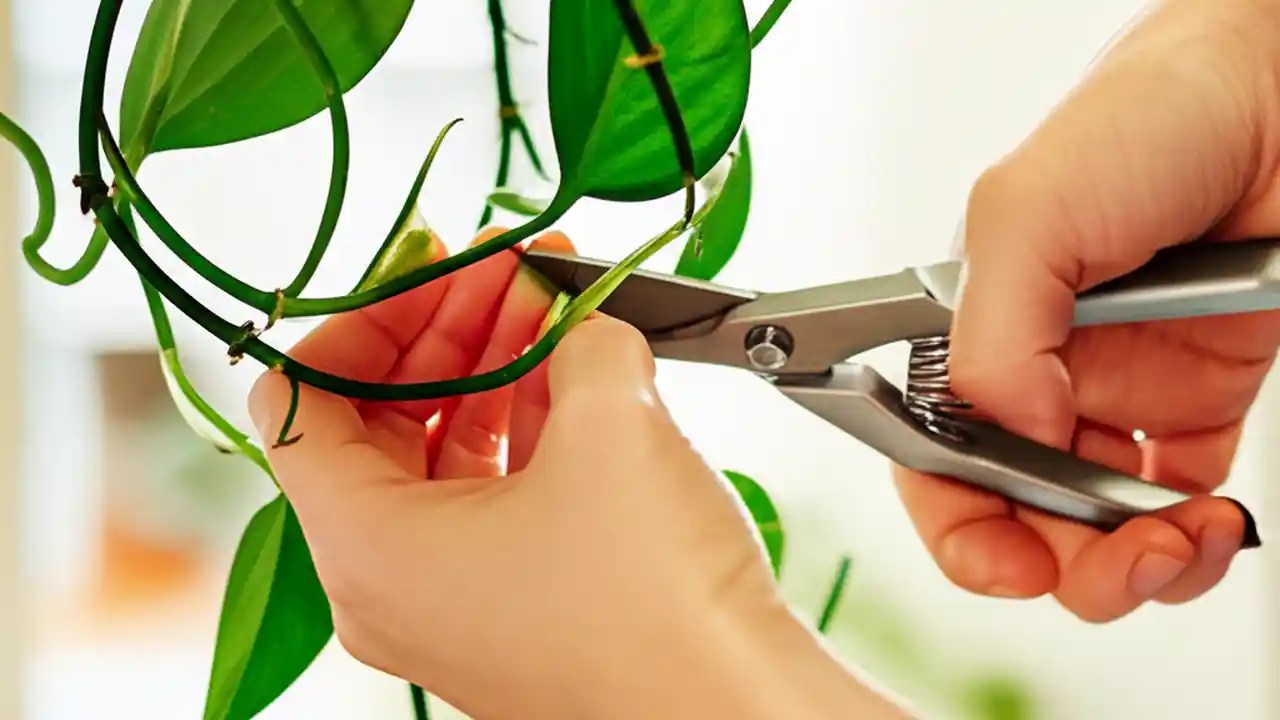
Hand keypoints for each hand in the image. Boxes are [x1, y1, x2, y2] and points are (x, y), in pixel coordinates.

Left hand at [249, 229, 907, 718]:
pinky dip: (525, 428)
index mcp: (366, 549)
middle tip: (505, 271)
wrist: (741, 717)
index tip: (430, 267)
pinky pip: (491, 498)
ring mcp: (453, 604)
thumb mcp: (612, 428)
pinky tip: (574, 374)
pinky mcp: (514, 609)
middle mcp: (390, 586)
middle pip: (375, 423)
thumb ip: (578, 340)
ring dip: (493, 371)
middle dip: (446, 331)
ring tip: (551, 307)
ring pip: (440, 457)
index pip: (302, 402)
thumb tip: (578, 316)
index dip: (366, 317)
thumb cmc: (658, 610)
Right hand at [893, 0, 1279, 621]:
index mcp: (971, 329)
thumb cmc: (1149, 114)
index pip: (931, 455)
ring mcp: (1117, 391)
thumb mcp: (1028, 206)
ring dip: (1130, 563)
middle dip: (1056, 562)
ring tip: (1174, 543)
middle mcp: (1038, 369)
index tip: (1006, 563)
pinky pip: (1177, 503)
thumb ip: (991, 330)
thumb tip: (1006, 432)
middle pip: (1015, 511)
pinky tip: (1209, 521)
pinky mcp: (1198, 400)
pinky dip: (1191, 539)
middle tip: (1107, 563)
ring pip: (1094, 527)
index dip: (958, 524)